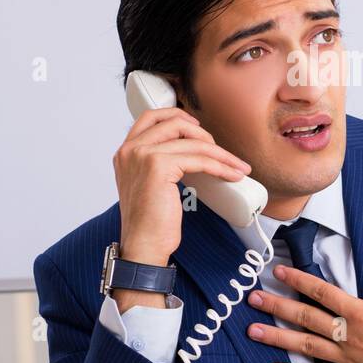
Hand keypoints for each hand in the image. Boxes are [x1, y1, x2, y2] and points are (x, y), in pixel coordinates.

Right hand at [111, 106, 250, 310]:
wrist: (143, 246)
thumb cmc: (149, 222)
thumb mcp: (148, 184)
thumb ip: (159, 162)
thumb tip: (190, 150)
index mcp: (126, 152)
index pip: (151, 117)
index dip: (178, 116)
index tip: (198, 127)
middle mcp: (130, 149)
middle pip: (174, 122)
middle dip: (203, 134)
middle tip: (220, 151)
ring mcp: (142, 155)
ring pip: (193, 142)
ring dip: (221, 153)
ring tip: (236, 166)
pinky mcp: (158, 166)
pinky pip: (200, 158)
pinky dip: (221, 165)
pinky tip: (231, 175)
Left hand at [245, 246, 362, 362]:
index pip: (325, 293)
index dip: (300, 280)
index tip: (279, 272)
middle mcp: (349, 336)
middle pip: (306, 317)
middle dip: (277, 306)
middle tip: (253, 299)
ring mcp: (346, 359)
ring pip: (305, 346)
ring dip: (277, 337)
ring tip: (253, 332)